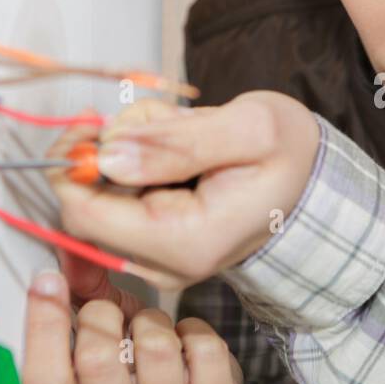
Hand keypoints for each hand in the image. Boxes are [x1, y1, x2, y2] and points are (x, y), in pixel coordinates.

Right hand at [22, 251, 243, 383]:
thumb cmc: (130, 372)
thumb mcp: (96, 346)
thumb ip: (81, 303)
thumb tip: (73, 255)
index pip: (45, 383)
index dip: (43, 326)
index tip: (49, 281)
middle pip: (96, 362)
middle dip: (103, 317)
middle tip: (112, 315)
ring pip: (156, 348)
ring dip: (153, 321)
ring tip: (153, 331)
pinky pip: (204, 349)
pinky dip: (195, 329)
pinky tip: (186, 344)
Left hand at [46, 91, 319, 285]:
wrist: (311, 180)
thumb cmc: (290, 154)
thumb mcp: (248, 128)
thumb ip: (174, 143)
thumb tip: (105, 157)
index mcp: (187, 242)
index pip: (85, 215)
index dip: (73, 164)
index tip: (91, 120)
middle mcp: (166, 264)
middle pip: (89, 204)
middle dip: (112, 149)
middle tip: (161, 121)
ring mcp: (159, 259)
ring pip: (102, 197)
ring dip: (128, 150)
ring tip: (182, 133)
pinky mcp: (155, 245)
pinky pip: (118, 200)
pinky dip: (137, 163)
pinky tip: (177, 151)